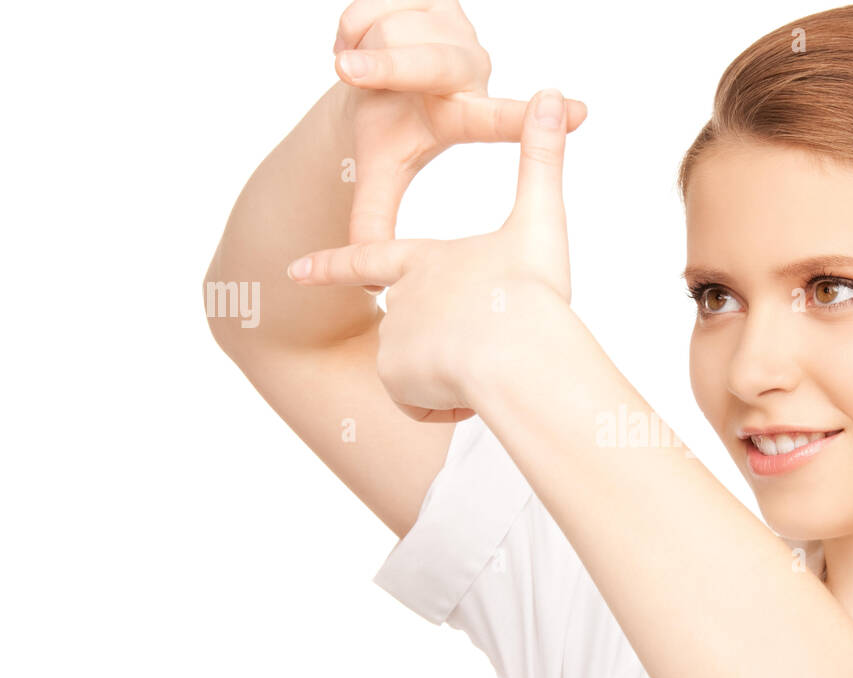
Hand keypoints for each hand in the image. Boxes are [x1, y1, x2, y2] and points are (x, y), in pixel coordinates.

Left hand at [288, 88, 574, 422]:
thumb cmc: (528, 290)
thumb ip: (543, 160)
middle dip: (449, 348)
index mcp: (423, 259)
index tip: (296, 271)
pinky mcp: (391, 377)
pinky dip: (446, 405)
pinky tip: (471, 392)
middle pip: (419, 332)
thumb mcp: (540, 222)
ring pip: (422, 372)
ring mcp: (390, 337)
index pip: (366, 260)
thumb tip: (555, 95)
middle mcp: (396, 297)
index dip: (333, 265)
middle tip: (490, 346)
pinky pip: (418, 404)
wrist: (516, 349)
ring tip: (488, 367)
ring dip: (453, 379)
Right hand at [333, 0, 586, 245]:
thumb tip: (366, 283)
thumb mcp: (379, 172)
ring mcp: (448, 24)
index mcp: (462, 115)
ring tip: (356, 71)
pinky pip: (366, 7)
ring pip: (387, 31)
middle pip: (424, 63)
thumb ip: (373, 218)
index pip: (494, 120)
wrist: (363, 75)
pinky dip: (349, 27)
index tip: (580, 113)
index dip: (529, 120)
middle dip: (382, 65)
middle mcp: (464, 68)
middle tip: (346, 70)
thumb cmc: (387, 127)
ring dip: (357, 53)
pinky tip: (357, 45)